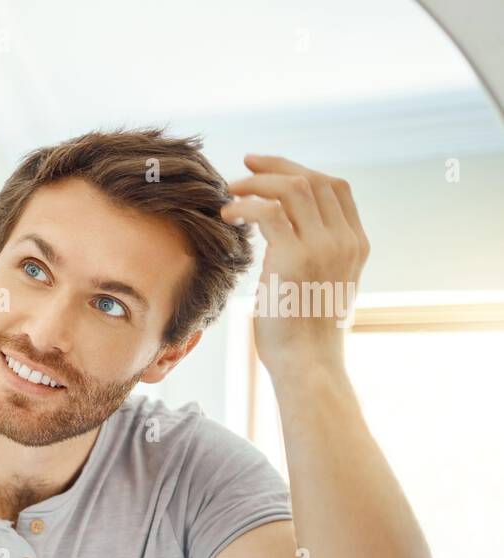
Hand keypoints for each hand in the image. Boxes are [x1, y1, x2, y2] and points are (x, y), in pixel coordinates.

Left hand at [220, 154, 369, 378]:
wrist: (309, 365)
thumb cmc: (304, 335)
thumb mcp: (319, 287)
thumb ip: (314, 257)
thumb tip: (285, 240)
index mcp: (355, 244)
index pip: (335, 187)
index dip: (300, 169)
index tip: (269, 168)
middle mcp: (345, 241)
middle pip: (314, 180)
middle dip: (276, 166)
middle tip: (243, 166)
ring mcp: (323, 248)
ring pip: (293, 188)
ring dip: (257, 184)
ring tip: (229, 192)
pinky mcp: (295, 259)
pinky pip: (270, 213)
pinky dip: (246, 206)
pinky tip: (228, 215)